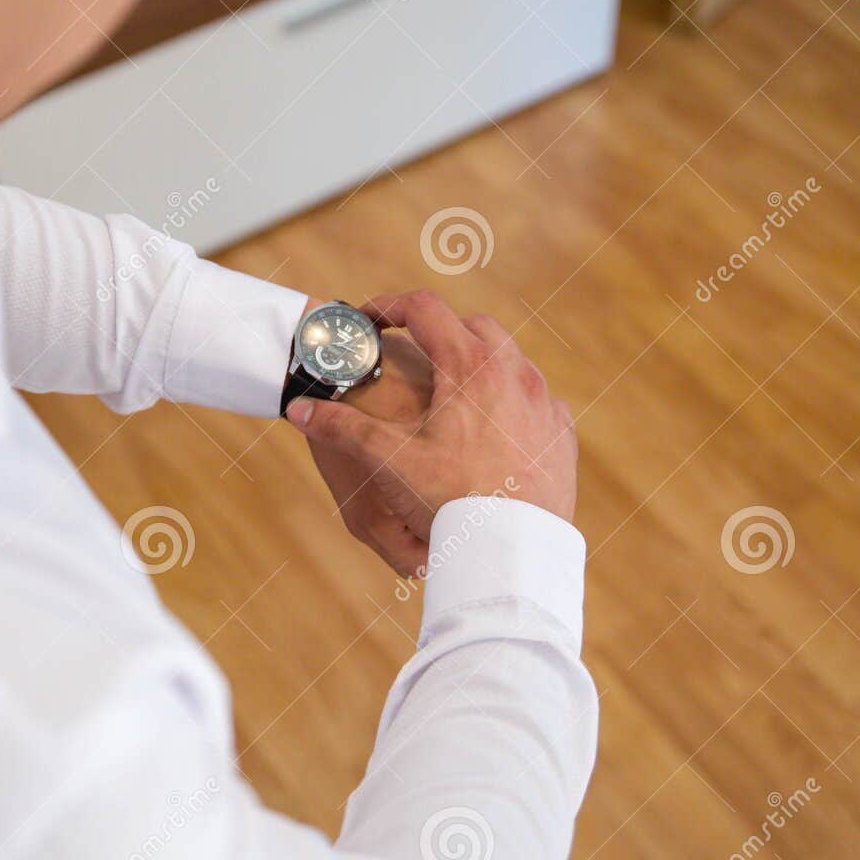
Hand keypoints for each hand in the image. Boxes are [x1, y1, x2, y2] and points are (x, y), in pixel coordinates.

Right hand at [287, 290, 576, 538]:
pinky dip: (509, 397)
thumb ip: (343, 429)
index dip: (389, 305)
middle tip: (407, 351)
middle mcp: (514, 372)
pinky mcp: (560, 432)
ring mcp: (543, 401)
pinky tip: (490, 426)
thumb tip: (299, 410)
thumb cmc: (453, 503)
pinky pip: (535, 397)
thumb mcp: (391, 462)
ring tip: (448, 391)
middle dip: (436, 331)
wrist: (515, 553)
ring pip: (509, 358)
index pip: (424, 308)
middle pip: (472, 326)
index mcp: (470, 366)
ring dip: (476, 361)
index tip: (368, 320)